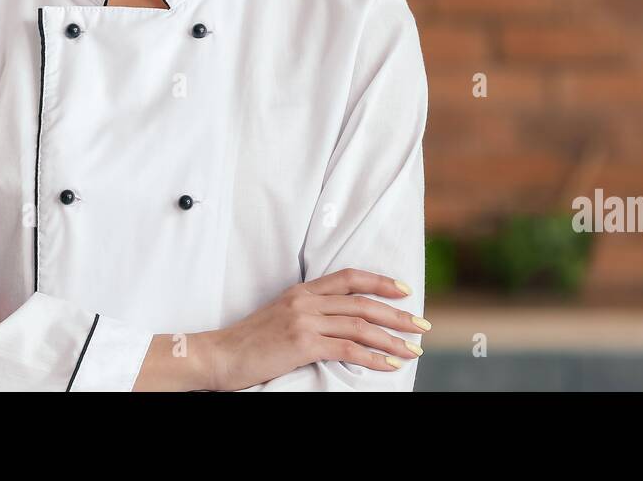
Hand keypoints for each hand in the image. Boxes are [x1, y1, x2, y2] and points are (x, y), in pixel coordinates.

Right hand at [203, 268, 427, 391]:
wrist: (220, 355)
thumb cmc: (249, 342)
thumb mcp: (281, 315)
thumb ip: (309, 311)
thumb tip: (341, 320)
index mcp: (302, 290)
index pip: (349, 277)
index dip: (380, 281)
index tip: (404, 290)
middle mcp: (306, 300)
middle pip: (363, 303)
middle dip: (397, 314)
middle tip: (422, 325)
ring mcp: (305, 321)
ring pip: (360, 326)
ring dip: (392, 338)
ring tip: (413, 350)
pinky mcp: (303, 343)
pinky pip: (347, 348)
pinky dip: (372, 356)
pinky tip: (388, 364)